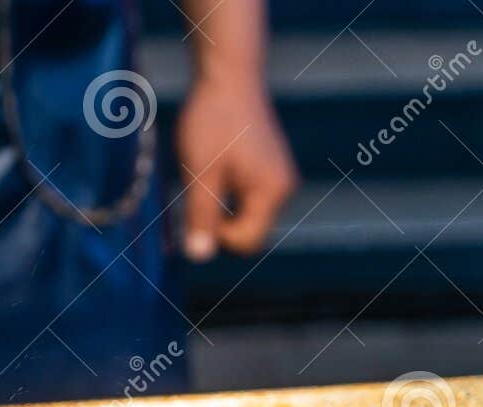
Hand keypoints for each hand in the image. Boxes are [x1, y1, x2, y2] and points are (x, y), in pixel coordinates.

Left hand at [176, 75, 297, 260]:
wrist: (229, 74)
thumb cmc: (214, 121)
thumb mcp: (200, 171)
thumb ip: (201, 216)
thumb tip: (198, 256)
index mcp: (272, 192)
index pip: (246, 242)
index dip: (217, 234)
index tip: (198, 202)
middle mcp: (284, 189)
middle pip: (248, 231)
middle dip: (219, 218)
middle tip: (199, 183)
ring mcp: (280, 178)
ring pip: (246, 214)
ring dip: (221, 202)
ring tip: (208, 168)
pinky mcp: (271, 168)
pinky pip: (248, 196)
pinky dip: (228, 189)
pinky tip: (217, 162)